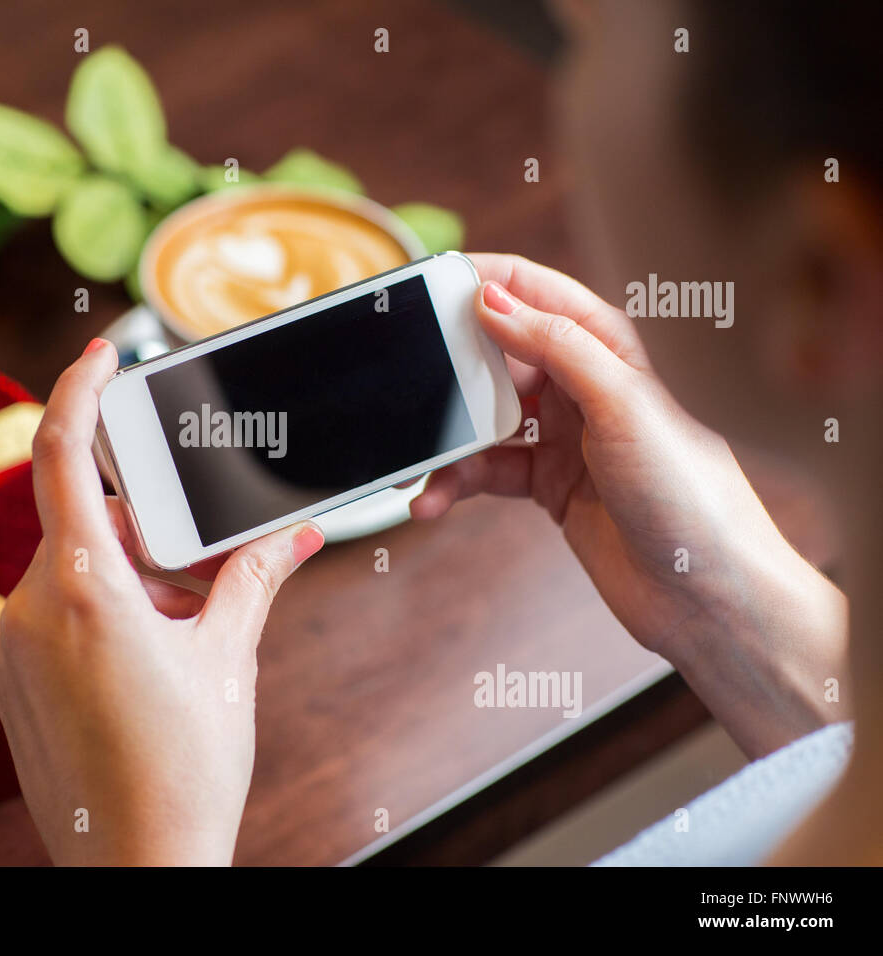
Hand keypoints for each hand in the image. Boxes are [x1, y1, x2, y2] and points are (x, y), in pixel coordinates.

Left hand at [0, 339, 323, 864]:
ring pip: (71, 568)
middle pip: (84, 519)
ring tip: (186, 624)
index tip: (101, 352)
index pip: (61, 453)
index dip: (78, 388)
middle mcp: (30, 609)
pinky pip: (55, 611)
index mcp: (82, 589)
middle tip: (202, 552)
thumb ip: (254, 579)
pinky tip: (149, 653)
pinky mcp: (14, 681)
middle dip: (146, 523)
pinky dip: (103, 607)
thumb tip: (296, 533)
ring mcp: (13, 649)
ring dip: (129, 573)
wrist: (136, 865)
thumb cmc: (183, 770)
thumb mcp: (227, 658)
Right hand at [413, 254, 846, 755]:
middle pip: (496, 355)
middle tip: (405, 385)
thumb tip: (491, 300)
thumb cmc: (688, 494)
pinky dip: (455, 483)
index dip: (480, 281)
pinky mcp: (548, 485)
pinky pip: (486, 470)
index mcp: (605, 347)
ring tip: (413, 463)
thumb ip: (555, 345)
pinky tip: (432, 499)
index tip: (426, 285)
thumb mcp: (620, 403)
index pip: (531, 291)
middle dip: (448, 368)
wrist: (706, 595)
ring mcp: (562, 437)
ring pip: (483, 418)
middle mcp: (581, 385)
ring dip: (445, 439)